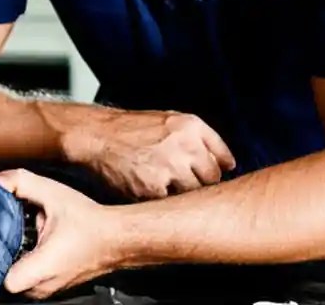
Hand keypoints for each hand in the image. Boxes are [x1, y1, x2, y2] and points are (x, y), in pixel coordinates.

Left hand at [0, 168, 120, 298]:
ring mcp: (46, 291)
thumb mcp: (52, 193)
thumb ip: (20, 183)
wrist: (116, 238)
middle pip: (2, 276)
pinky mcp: (50, 289)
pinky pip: (27, 280)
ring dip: (12, 258)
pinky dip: (24, 263)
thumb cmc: (89, 222)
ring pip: (14, 279)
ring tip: (17, 236)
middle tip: (1, 231)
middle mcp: (41, 286)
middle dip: (0, 252)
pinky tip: (30, 244)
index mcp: (40, 268)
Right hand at [62, 108, 236, 200]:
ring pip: (193, 194)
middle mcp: (185, 144)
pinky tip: (146, 187)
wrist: (95, 135)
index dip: (217, 170)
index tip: (208, 176)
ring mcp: (170, 167)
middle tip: (180, 182)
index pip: (224, 158)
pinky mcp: (153, 188)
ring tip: (161, 184)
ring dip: (181, 194)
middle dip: (199, 183)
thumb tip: (228, 165)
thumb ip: (198, 138)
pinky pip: (169, 203)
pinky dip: (160, 200)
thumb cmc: (132, 129)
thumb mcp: (169, 120)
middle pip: (212, 179)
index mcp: (191, 126)